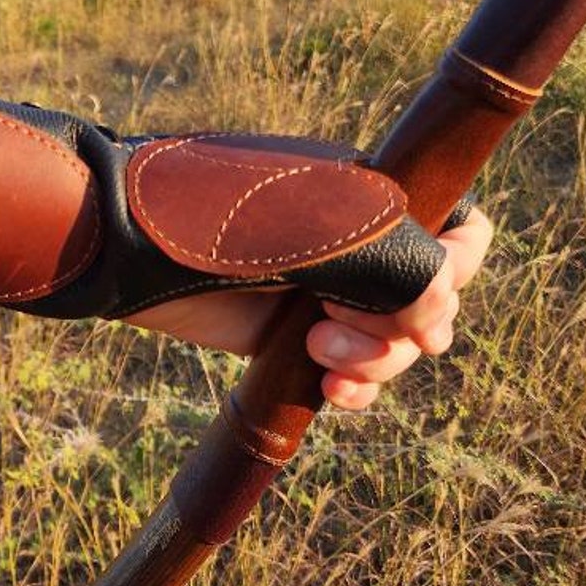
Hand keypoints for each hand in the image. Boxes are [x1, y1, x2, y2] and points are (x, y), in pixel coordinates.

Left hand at [123, 207, 492, 409]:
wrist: (126, 246)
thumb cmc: (222, 220)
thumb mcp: (328, 234)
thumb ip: (402, 272)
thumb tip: (439, 327)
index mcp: (373, 194)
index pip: (460, 229)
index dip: (458, 269)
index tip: (423, 295)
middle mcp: (356, 242)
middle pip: (431, 301)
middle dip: (402, 326)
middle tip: (336, 320)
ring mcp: (322, 290)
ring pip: (393, 344)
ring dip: (374, 360)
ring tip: (318, 351)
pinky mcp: (287, 335)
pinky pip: (351, 372)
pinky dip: (355, 387)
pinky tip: (331, 391)